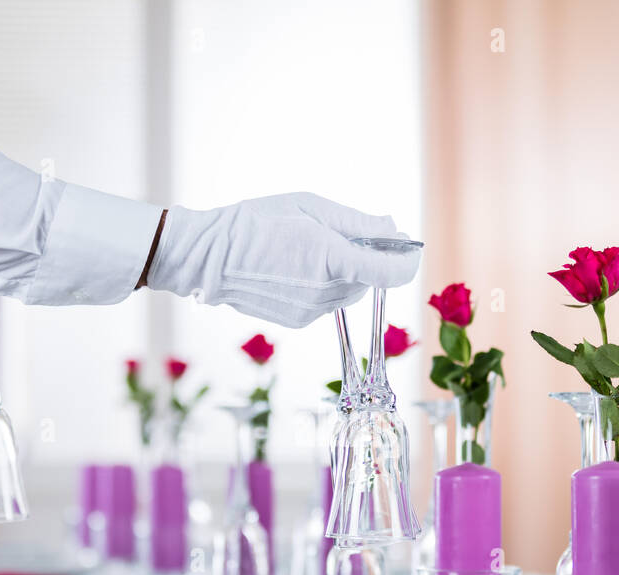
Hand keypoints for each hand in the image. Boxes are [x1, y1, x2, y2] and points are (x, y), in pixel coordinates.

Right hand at [146, 192, 420, 327]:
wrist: (209, 258)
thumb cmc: (258, 222)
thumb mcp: (310, 208)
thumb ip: (358, 222)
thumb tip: (393, 229)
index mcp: (330, 258)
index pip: (390, 272)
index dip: (407, 260)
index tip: (409, 247)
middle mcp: (324, 292)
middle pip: (370, 280)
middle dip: (368, 259)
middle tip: (345, 233)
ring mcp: (311, 311)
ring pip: (349, 293)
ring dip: (345, 273)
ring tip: (312, 249)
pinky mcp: (299, 321)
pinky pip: (328, 302)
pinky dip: (324, 286)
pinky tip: (297, 268)